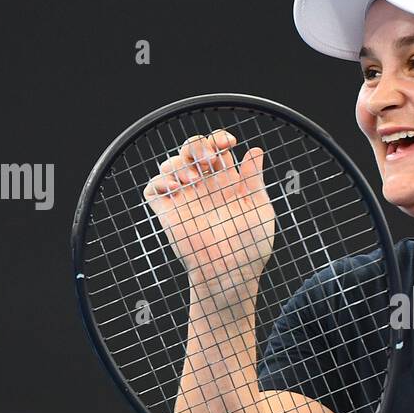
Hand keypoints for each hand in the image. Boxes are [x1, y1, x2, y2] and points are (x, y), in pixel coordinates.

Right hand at [143, 129, 275, 312]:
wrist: (233, 274)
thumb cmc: (252, 247)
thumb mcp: (259, 209)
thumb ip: (254, 180)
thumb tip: (255, 151)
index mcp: (227, 182)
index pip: (217, 149)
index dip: (218, 138)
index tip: (228, 143)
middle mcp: (205, 187)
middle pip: (191, 149)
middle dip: (197, 145)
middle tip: (208, 160)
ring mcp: (185, 199)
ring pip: (170, 164)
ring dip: (178, 163)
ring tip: (192, 180)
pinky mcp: (168, 213)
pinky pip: (153, 189)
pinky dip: (159, 181)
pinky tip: (175, 188)